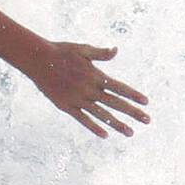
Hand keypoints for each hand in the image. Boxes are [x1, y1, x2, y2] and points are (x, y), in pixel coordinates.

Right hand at [28, 42, 149, 137]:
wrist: (36, 59)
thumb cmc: (60, 52)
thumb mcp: (81, 49)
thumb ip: (100, 53)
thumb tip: (116, 50)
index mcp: (95, 75)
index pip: (119, 87)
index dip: (133, 94)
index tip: (146, 102)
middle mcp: (89, 89)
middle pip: (115, 103)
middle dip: (132, 112)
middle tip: (147, 120)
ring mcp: (77, 99)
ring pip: (101, 114)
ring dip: (117, 124)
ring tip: (131, 133)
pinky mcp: (66, 105)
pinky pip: (82, 119)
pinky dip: (94, 127)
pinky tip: (105, 134)